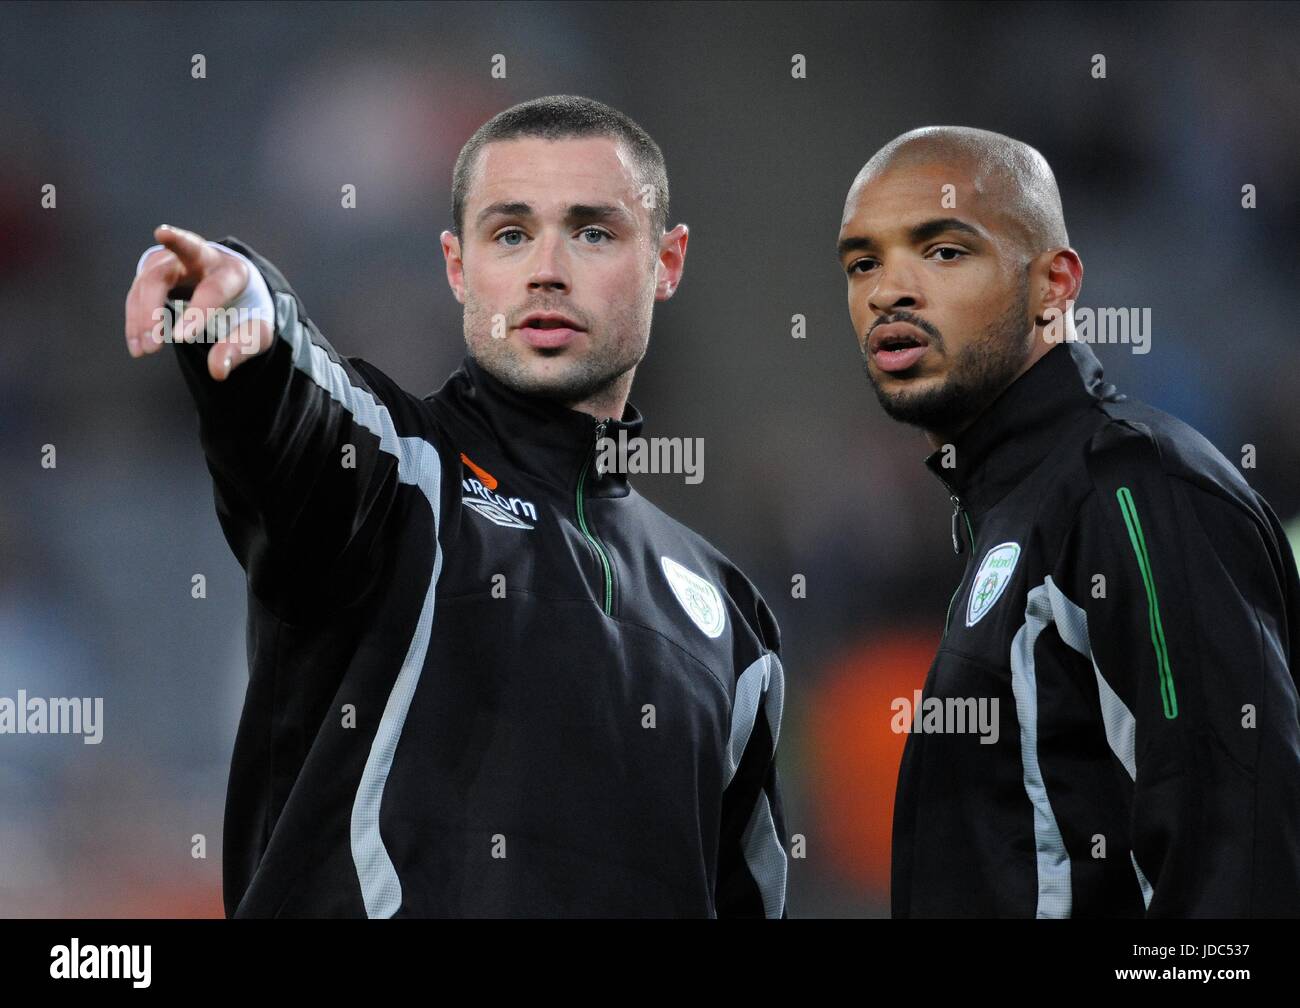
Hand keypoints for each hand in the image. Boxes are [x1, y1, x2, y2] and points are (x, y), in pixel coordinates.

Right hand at [124, 224, 272, 380]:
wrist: (236, 287)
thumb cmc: (247, 311)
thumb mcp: (255, 331)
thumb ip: (240, 348)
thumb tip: (218, 369)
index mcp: (233, 271)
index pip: (214, 289)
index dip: (197, 313)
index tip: (180, 339)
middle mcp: (203, 258)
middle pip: (176, 262)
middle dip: (161, 285)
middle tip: (154, 333)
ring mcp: (176, 260)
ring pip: (150, 279)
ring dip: (142, 316)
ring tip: (146, 351)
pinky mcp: (155, 269)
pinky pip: (139, 291)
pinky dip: (135, 319)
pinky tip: (137, 345)